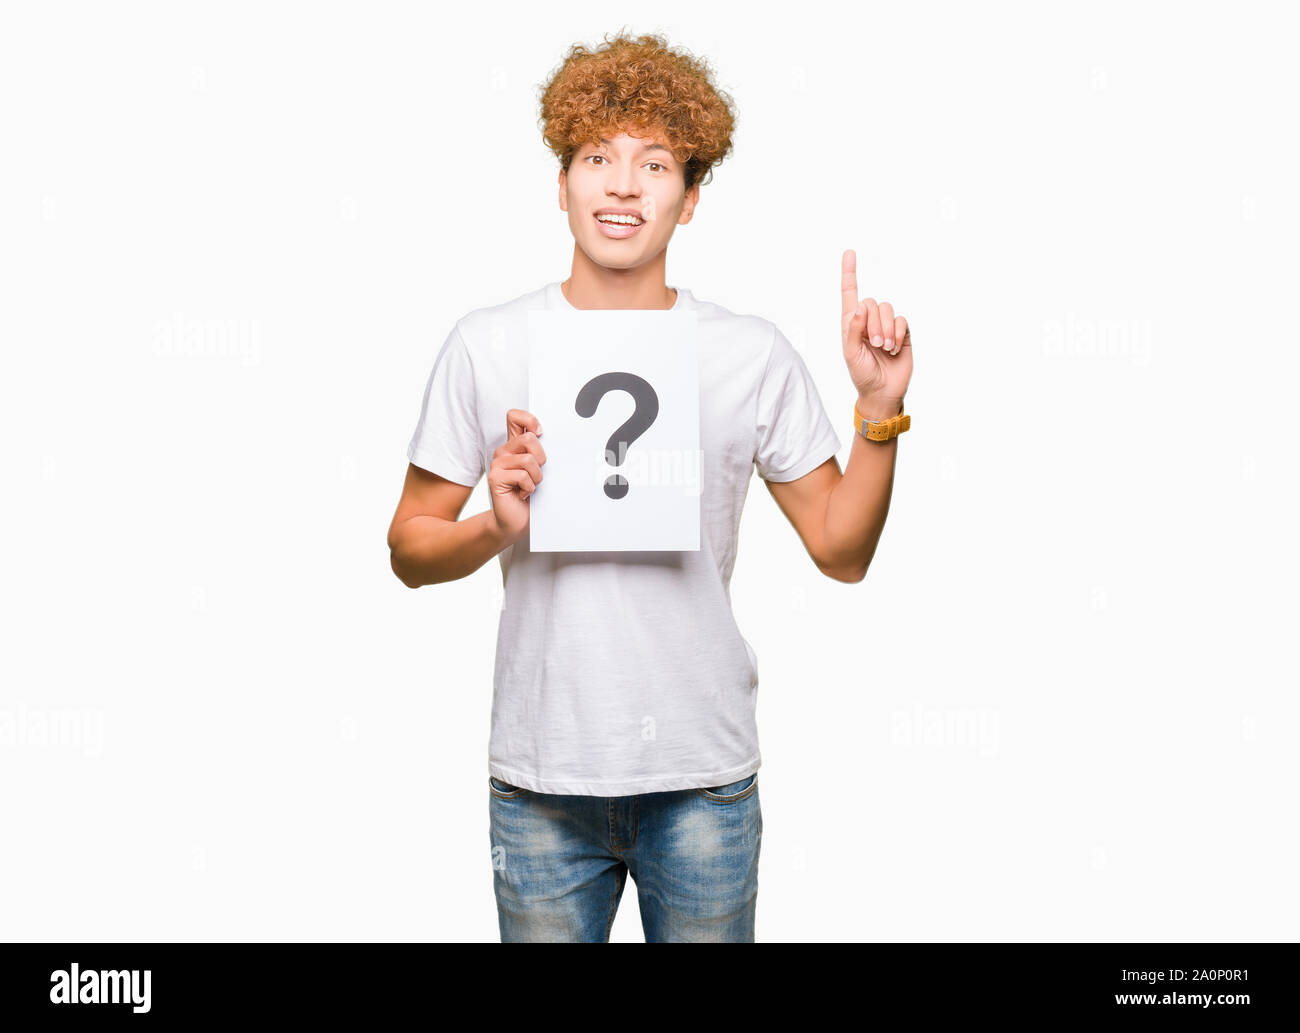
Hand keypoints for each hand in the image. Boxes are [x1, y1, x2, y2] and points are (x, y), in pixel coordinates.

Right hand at [488, 408, 545, 541]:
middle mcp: (503, 452)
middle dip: (541, 459)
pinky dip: (529, 488)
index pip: (515, 417)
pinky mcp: (495, 478)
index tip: (540, 432)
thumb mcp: (538, 471)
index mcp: (514, 446)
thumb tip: (550, 437)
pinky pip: (522, 476)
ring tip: (529, 486)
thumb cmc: (529, 497)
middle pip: (529, 438)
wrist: (516, 522)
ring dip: (536, 478)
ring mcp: (497, 464)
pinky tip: (522, 494)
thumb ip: (539, 452)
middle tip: (536, 474)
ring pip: (529, 460)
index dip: (529, 419)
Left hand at [841, 249, 913, 413]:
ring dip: (886, 329)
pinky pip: (902, 319)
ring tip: (885, 349)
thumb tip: (859, 308)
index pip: (849, 294)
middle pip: (871, 303)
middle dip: (874, 323)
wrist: (882, 391)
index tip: (849, 252)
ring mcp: (886, 325)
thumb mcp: (851, 354)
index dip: (849, 273)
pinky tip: (894, 347)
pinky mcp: (902, 332)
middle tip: (875, 344)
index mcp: (851, 324)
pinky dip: (898, 332)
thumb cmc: (862, 374)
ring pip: (887, 309)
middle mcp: (868, 321)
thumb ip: (853, 330)